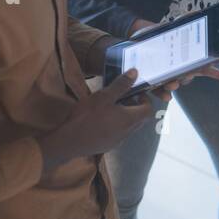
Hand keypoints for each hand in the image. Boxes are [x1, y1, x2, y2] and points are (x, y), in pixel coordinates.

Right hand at [37, 69, 155, 171]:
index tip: (136, 93)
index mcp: (130, 119)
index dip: (146, 100)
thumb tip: (136, 72)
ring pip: (129, 128)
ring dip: (126, 117)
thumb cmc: (87, 116)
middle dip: (136, 108)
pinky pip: (118, 135)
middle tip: (124, 97)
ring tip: (112, 107)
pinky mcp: (108, 146)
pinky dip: (117, 126)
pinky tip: (102, 120)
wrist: (69, 141)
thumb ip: (121, 85)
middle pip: (140, 120)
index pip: (148, 110)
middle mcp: (128, 132)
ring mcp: (118, 141)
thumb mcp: (104, 96)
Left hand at [126, 17, 218, 91]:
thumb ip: (185, 20)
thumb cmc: (157, 33)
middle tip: (186, 74)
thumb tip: (197, 11)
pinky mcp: (152, 78)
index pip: (204, 67)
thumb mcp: (171, 27)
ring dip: (174, 86)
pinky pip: (158, 90)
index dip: (217, 74)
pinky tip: (165, 95)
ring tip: (171, 85)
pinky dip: (162, 93)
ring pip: (174, 84)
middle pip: (188, 78)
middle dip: (187, 77)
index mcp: (185, 58)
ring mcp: (166, 74)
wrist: (137, 36)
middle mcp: (178, 68)